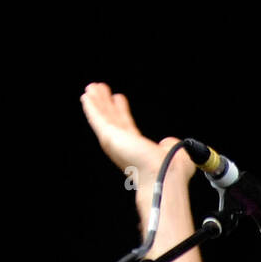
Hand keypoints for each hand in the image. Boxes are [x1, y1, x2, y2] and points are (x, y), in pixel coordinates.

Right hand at [79, 82, 194, 186]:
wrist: (165, 174)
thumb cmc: (172, 169)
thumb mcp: (174, 152)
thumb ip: (170, 144)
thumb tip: (167, 142)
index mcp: (139, 149)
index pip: (127, 126)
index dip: (121, 111)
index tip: (118, 98)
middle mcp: (125, 146)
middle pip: (112, 120)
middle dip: (106, 104)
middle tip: (100, 89)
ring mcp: (116, 142)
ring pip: (103, 118)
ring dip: (97, 102)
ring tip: (92, 87)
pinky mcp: (109, 138)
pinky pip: (97, 119)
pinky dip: (91, 108)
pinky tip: (87, 96)